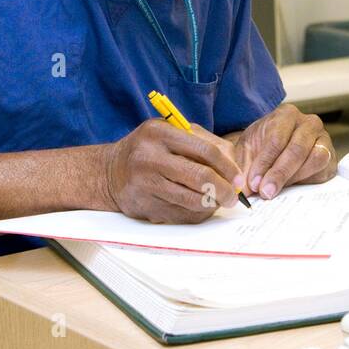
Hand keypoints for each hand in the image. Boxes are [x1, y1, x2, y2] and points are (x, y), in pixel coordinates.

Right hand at [102, 119, 243, 222]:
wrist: (110, 172)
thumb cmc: (148, 150)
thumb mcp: (169, 134)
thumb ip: (201, 143)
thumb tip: (234, 168)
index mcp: (159, 133)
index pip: (205, 151)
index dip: (228, 167)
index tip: (238, 179)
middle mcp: (150, 157)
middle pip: (200, 177)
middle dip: (224, 190)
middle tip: (233, 197)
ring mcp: (145, 183)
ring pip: (192, 200)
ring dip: (211, 204)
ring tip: (216, 201)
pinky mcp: (143, 206)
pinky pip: (180, 215)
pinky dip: (195, 213)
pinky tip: (196, 207)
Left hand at [234, 104, 336, 199]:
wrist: (274, 151)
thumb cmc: (260, 148)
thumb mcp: (246, 152)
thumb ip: (242, 167)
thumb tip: (243, 191)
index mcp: (286, 115)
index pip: (276, 139)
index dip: (264, 162)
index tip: (253, 182)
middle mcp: (309, 124)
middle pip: (297, 149)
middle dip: (279, 173)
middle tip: (265, 191)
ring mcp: (323, 140)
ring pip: (315, 159)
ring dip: (294, 178)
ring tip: (276, 191)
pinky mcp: (331, 158)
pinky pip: (324, 170)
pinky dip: (307, 181)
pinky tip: (291, 189)